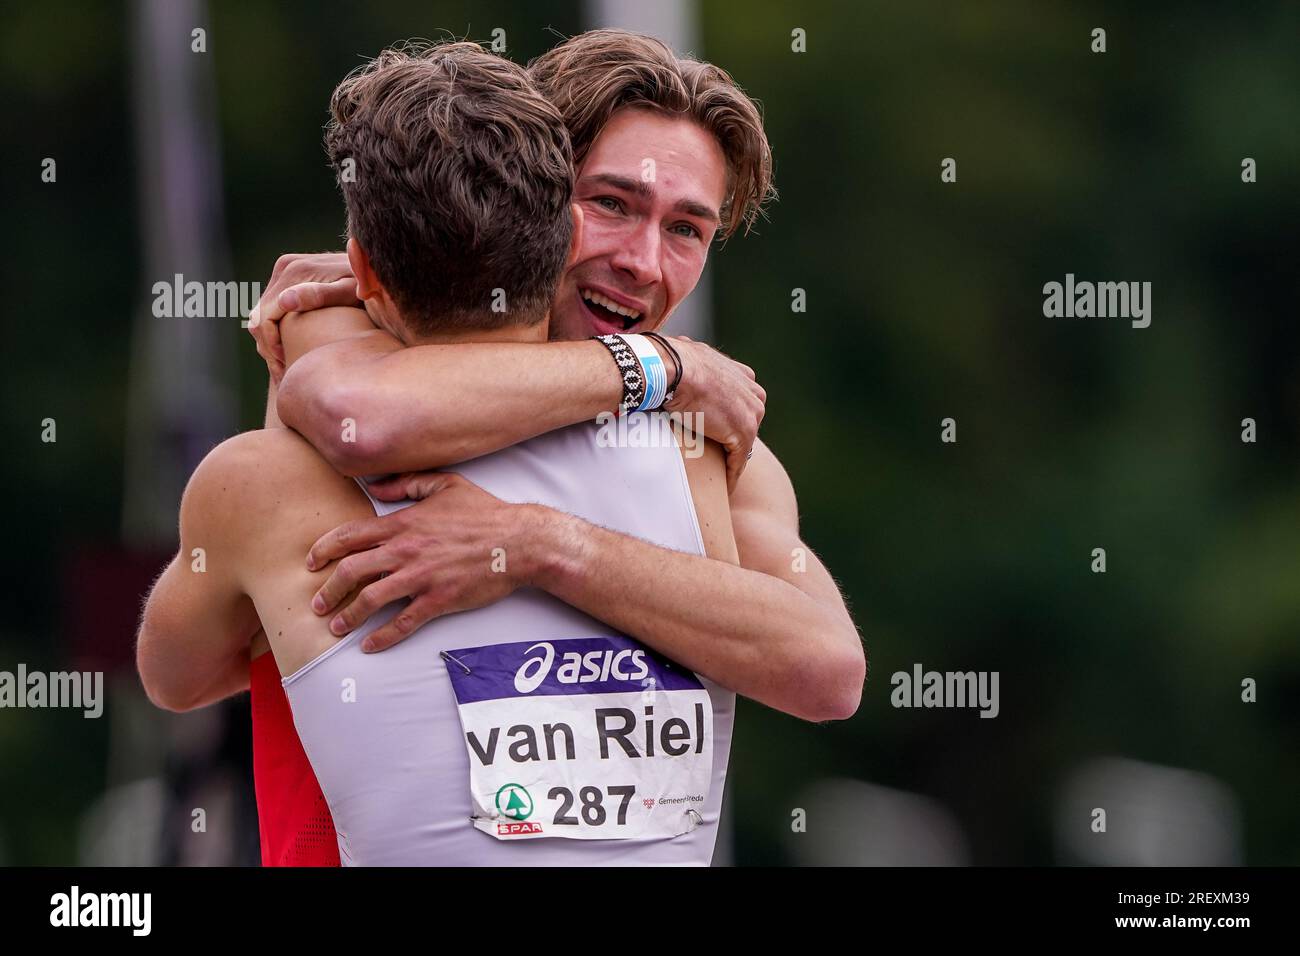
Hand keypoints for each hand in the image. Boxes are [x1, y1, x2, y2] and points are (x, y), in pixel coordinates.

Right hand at [247, 252, 357, 383]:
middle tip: (287, 375)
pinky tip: (292, 353)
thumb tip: (285, 302)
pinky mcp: (290, 280)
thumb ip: (321, 295)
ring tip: (289, 368)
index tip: (289, 368)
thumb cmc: (367, 285)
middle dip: (270, 349)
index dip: (273, 347)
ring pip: (262, 316)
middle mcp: (285, 268)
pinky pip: (271, 311)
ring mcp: (286, 272)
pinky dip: (276, 334)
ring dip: (270, 344)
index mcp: (294, 272)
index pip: (265, 317)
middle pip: (259, 318)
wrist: (374, 269)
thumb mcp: (349, 292)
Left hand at [305, 472, 529, 651]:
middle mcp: (406, 551)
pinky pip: (403, 623)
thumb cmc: (485, 512)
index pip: (350, 536)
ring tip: (336, 628)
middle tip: (317, 604)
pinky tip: (370, 645)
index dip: (324, 549)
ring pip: (371, 600)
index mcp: (403, 523)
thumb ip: (408, 483)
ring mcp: (421, 577)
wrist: (518, 541)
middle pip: (351, 571)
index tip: (311, 562)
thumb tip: (376, 487)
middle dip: (328, 590)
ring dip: (348, 616)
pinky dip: (382, 637)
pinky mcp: (438, 600)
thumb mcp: (446, 485)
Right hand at [660, 336, 766, 490]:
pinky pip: (739, 461)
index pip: (742, 401)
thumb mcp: (687, 354)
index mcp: (742, 374)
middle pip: (747, 423)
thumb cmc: (670, 361)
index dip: (730, 418)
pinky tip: (724, 487)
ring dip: (733, 460)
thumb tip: (675, 346)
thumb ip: (692, 359)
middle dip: (734, 440)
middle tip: (719, 458)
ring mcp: (750, 414)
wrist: (671, 368)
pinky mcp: (743, 434)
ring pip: (745, 445)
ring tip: (721, 476)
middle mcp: (752, 392)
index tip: (718, 433)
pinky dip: (732, 475)